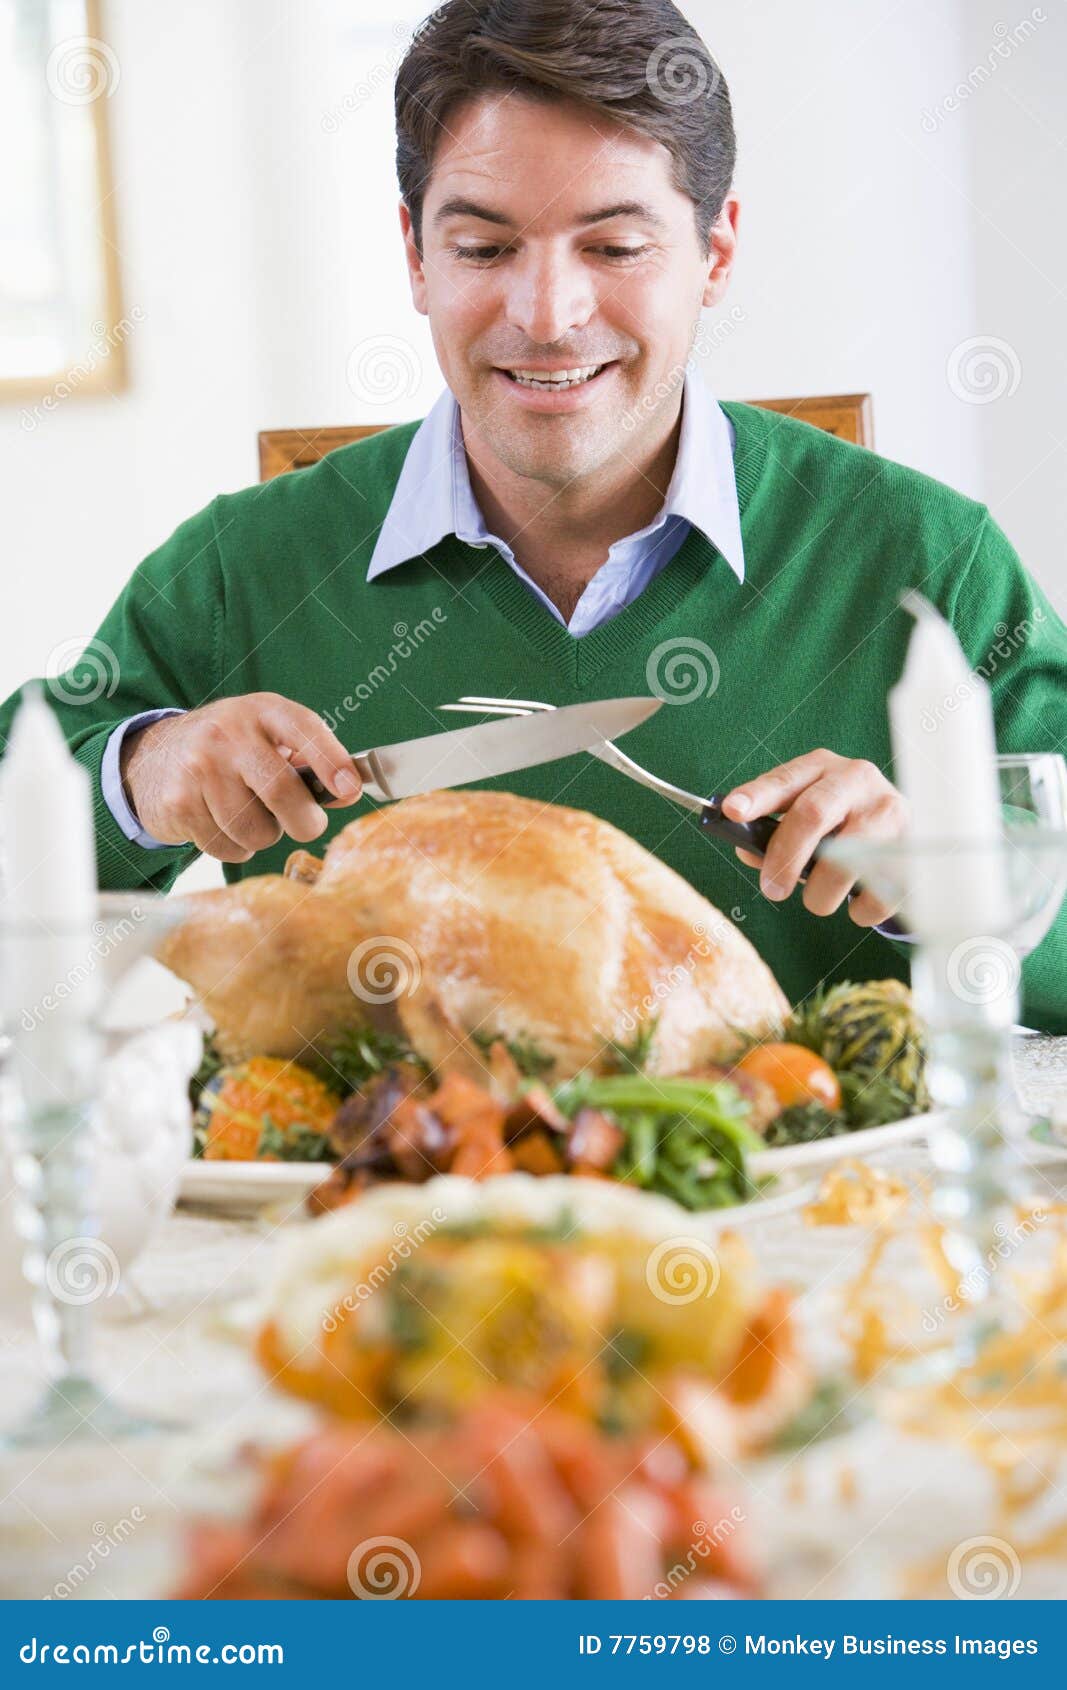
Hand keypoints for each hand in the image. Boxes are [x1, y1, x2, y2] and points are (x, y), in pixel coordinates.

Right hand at [120, 693, 362, 862]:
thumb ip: (310, 763)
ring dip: (263, 836)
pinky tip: (223, 824)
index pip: (305, 729)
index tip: (350, 789)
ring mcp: (199, 766)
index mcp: (262, 711)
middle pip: (282, 791)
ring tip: (249, 815)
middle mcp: (228, 733)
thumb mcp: (269, 739)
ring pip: (255, 831)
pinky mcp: (179, 802)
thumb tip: (350, 793)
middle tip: (306, 824)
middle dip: (306, 822)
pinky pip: (226, 847)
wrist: (155, 757)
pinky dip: (234, 848)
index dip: (332, 761)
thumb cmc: (231, 752)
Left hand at [721, 749, 907, 925]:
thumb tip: (748, 854)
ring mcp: (889, 810)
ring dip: (821, 894)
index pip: (784, 780)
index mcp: (821, 767)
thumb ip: (772, 833)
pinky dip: (858, 910)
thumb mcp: (804, 815)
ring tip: (818, 900)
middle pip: (812, 814)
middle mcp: (856, 780)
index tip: (731, 811)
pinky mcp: (912, 847)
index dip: (757, 796)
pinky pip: (875, 893)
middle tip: (771, 890)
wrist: (904, 829)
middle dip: (785, 858)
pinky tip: (857, 903)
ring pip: (843, 860)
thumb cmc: (839, 822)